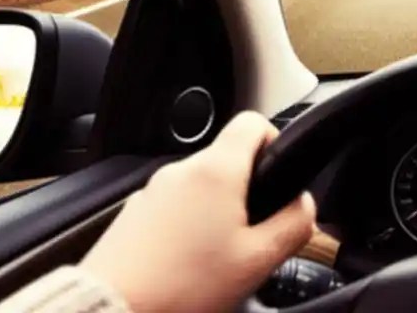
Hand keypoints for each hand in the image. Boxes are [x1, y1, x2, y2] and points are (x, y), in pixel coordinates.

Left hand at [81, 111, 315, 312]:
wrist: (111, 311)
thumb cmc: (184, 288)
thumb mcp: (258, 261)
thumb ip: (294, 224)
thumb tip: (305, 205)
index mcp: (216, 171)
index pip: (253, 122)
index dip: (274, 142)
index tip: (278, 177)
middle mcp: (181, 171)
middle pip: (228, 161)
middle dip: (246, 192)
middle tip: (253, 238)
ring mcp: (151, 191)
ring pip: (200, 188)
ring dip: (215, 213)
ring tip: (217, 260)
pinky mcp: (132, 215)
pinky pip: (172, 209)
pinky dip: (186, 229)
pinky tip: (186, 267)